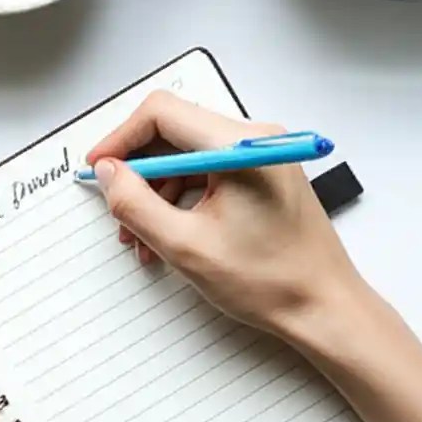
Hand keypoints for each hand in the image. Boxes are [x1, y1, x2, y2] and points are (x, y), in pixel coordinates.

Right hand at [86, 92, 365, 335]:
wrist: (323, 309)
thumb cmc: (273, 281)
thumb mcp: (186, 246)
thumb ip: (135, 204)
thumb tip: (108, 173)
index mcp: (239, 146)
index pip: (162, 113)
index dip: (121, 139)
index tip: (98, 167)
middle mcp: (254, 140)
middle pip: (173, 133)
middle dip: (138, 173)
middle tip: (116, 208)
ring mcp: (261, 156)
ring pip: (186, 157)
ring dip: (156, 193)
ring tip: (142, 237)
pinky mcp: (262, 175)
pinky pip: (207, 174)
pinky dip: (180, 200)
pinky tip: (169, 236)